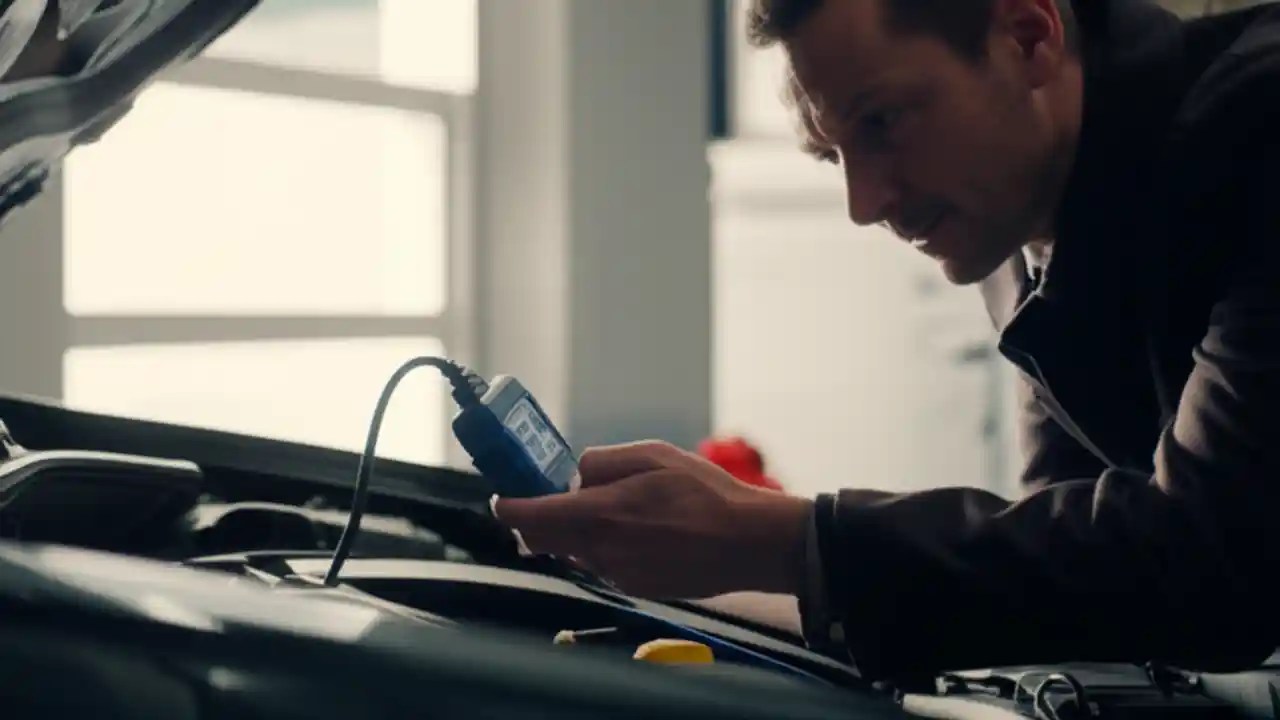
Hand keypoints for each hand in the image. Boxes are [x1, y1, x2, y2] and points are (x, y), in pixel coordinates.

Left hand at [493, 440, 812, 599]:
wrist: (747, 543)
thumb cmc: (706, 494)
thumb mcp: (653, 455)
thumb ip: (603, 462)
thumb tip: (575, 475)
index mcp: (601, 513)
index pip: (530, 515)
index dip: (507, 505)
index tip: (501, 496)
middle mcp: (600, 550)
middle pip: (540, 539)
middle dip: (533, 518)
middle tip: (545, 495)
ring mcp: (616, 574)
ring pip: (571, 552)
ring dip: (570, 532)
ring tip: (606, 508)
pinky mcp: (633, 587)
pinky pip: (600, 565)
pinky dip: (600, 546)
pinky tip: (634, 530)